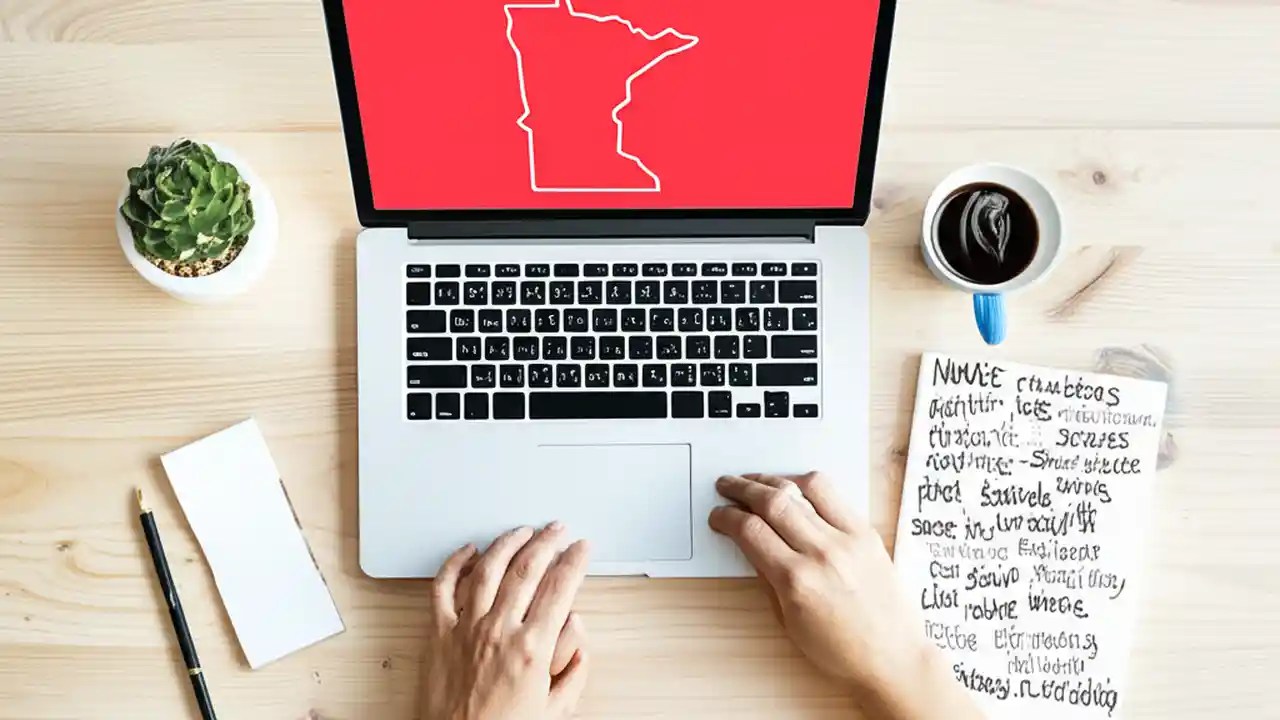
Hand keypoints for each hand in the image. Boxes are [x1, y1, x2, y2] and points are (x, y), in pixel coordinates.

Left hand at [421, 524, 591, 719]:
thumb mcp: (553, 713)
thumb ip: (573, 677)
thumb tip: (581, 650)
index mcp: (532, 649)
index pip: (561, 587)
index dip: (575, 560)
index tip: (582, 548)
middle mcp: (498, 631)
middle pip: (527, 568)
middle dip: (547, 541)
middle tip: (557, 530)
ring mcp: (466, 629)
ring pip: (488, 568)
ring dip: (508, 543)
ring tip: (522, 531)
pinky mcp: (438, 634)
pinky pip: (443, 587)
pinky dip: (454, 563)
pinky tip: (468, 550)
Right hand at [709, 473, 980, 719]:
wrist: (892, 656)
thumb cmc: (840, 649)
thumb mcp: (788, 621)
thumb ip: (767, 578)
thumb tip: (750, 543)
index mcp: (796, 582)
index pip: (750, 532)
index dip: (727, 518)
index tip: (719, 516)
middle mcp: (822, 554)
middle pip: (772, 503)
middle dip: (742, 490)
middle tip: (727, 485)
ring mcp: (848, 540)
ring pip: (802, 489)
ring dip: (771, 480)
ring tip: (755, 480)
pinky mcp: (867, 533)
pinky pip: (832, 495)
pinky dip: (807, 484)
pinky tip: (793, 486)